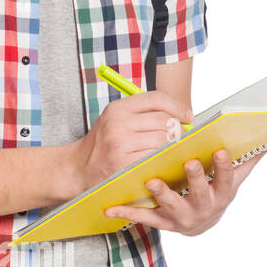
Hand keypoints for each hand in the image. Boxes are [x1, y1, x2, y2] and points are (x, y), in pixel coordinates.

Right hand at [75, 90, 194, 190]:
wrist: (79, 168)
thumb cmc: (103, 144)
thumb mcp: (115, 120)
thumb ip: (141, 113)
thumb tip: (180, 115)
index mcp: (117, 108)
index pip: (156, 98)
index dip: (177, 106)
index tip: (188, 116)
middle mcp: (118, 123)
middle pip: (164, 120)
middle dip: (177, 129)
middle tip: (177, 138)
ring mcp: (120, 143)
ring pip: (163, 139)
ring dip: (171, 146)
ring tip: (167, 150)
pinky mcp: (124, 163)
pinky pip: (156, 157)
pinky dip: (163, 159)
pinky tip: (160, 161)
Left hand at [103, 147, 266, 235]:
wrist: (198, 224)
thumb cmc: (214, 192)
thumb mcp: (231, 180)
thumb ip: (246, 160)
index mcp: (222, 194)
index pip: (226, 179)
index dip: (224, 166)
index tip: (220, 150)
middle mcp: (204, 208)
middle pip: (200, 192)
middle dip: (195, 178)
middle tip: (189, 162)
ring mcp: (182, 217)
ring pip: (172, 206)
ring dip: (162, 194)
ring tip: (152, 181)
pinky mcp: (162, 223)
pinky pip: (144, 218)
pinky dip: (127, 213)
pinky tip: (112, 208)